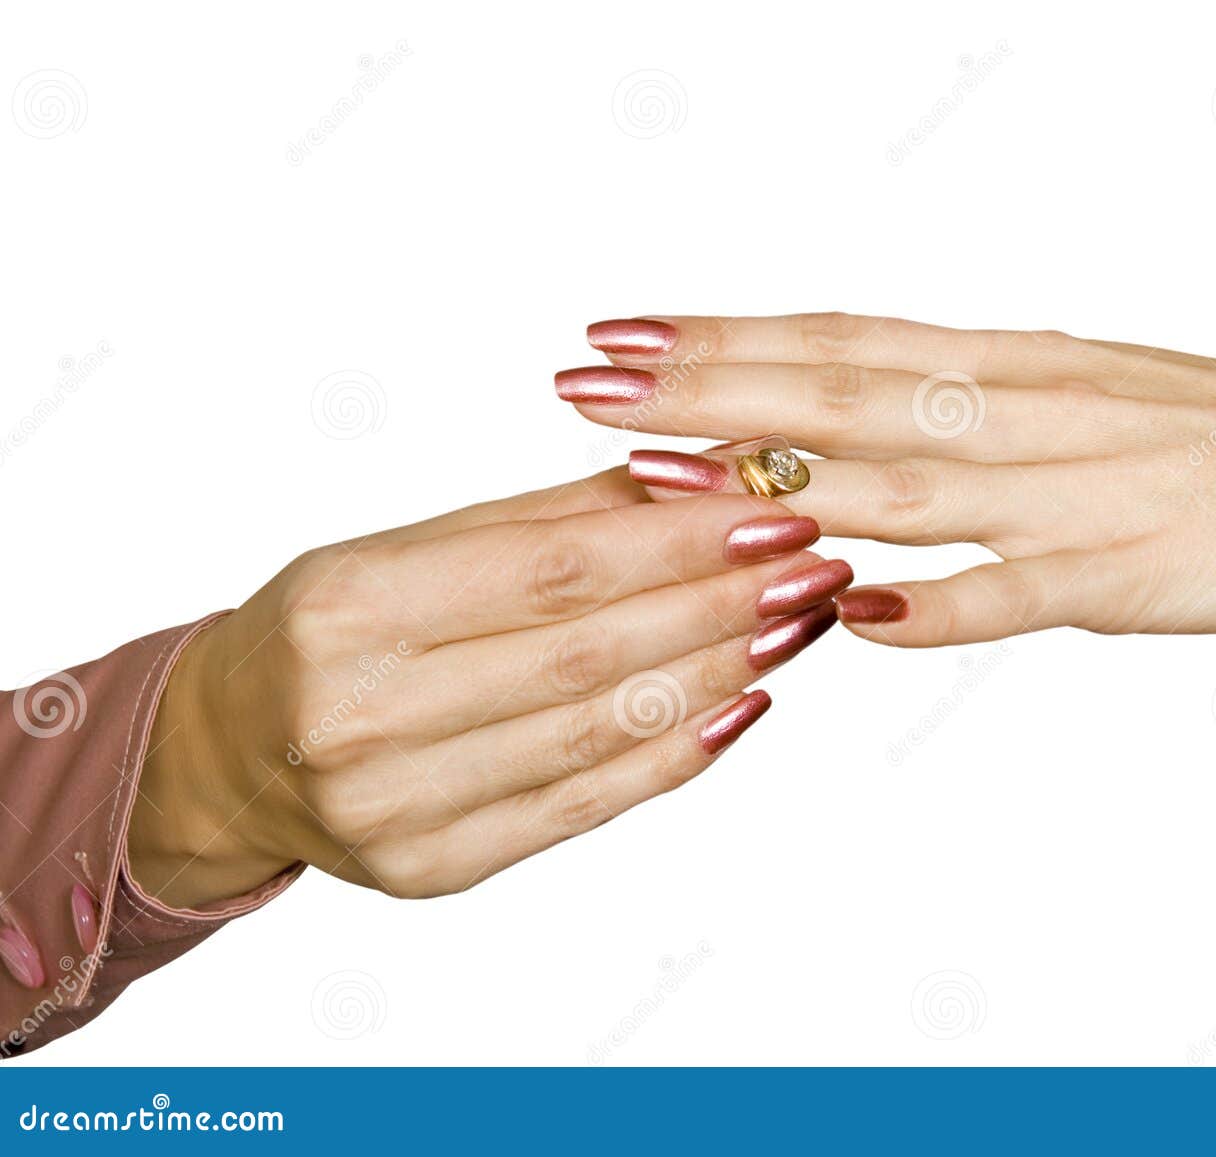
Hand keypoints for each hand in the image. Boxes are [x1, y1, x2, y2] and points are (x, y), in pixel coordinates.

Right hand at [129, 469, 848, 908]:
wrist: (231, 749)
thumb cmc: (330, 627)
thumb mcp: (414, 546)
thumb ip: (556, 517)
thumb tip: (704, 471)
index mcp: (350, 608)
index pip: (554, 571)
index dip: (680, 541)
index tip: (776, 509)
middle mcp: (361, 716)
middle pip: (590, 653)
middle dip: (723, 601)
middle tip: (812, 562)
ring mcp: (394, 809)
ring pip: (600, 731)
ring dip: (720, 671)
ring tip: (795, 622)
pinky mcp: (432, 869)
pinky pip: (583, 805)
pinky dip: (674, 752)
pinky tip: (740, 699)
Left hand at [558, 314, 1215, 646]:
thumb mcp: (1091, 398)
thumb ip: (978, 415)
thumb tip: (871, 431)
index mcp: (1016, 366)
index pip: (844, 339)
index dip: (726, 338)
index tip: (624, 333)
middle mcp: (1030, 410)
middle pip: (842, 392)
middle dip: (703, 389)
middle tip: (583, 381)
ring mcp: (1079, 491)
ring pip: (906, 480)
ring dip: (776, 478)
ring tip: (658, 477)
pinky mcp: (1135, 573)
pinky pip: (1023, 590)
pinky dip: (937, 602)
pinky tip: (851, 615)